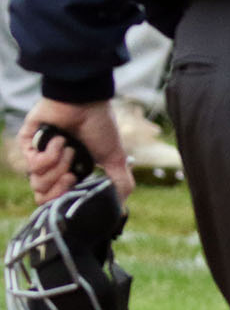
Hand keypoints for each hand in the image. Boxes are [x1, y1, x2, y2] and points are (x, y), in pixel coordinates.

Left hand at [17, 100, 132, 202]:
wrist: (87, 102)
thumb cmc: (101, 126)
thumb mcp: (115, 158)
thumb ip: (119, 182)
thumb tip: (122, 207)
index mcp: (70, 171)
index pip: (57, 199)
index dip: (65, 198)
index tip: (77, 184)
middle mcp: (52, 166)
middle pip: (43, 196)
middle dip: (60, 186)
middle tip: (71, 173)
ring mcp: (37, 155)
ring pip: (37, 182)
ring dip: (58, 166)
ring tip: (69, 149)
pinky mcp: (27, 144)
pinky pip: (32, 164)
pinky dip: (50, 154)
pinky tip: (60, 140)